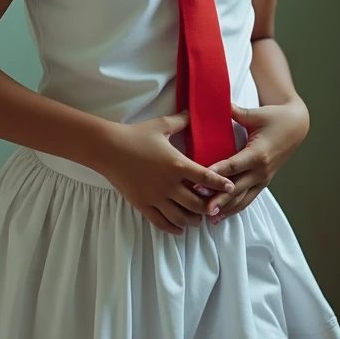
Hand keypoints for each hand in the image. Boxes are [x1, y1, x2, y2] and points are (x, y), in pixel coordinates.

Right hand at [97, 111, 235, 234]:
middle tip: (214, 206)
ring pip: (181, 217)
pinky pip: (161, 222)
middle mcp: (169, 184)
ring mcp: (155, 197)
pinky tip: (179, 228)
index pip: (206, 177)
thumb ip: (181, 121)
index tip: (231, 187)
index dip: (222, 184)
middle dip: (209, 206)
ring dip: (193, 220)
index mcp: (177, 164)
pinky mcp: (142, 205)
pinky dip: (173, 228)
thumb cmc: (135, 134)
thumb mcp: (161, 125)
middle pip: (197, 203)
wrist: (107, 148)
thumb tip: (194, 110)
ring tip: (198, 219)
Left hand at [202, 99, 309, 221]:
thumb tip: (215, 104)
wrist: (296, 126)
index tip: (201, 180)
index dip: (217, 173)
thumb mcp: (255, 114)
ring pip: (243, 198)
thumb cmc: (274, 118)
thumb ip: (234, 112)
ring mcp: (263, 178)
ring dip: (226, 208)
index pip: (234, 166)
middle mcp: (261, 170)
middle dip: (219, 198)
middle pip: (237, 187)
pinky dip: (234, 208)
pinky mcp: (263, 182)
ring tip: (209, 217)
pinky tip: (221, 216)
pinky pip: (248, 199)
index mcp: (258, 153)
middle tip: (201, 206)